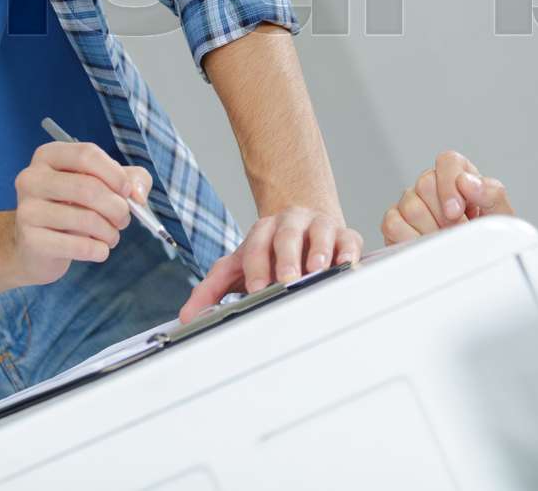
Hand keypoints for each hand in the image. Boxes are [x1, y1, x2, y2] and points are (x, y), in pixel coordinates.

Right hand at [10, 140, 150, 286]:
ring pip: (85, 219)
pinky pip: (78, 246)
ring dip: (110, 232)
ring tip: (111, 236)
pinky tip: (99, 251)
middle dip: (117, 207)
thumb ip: (131, 179)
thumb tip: (138, 195)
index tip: (128, 191)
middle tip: (124, 220)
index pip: (86, 154)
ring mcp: (27, 210)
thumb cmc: (72, 208)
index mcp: (48, 156)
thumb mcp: (103, 184)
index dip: (115, 173)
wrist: (37, 248)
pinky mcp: (30, 240)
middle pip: (88, 187)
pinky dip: (99, 251)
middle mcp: (31, 178)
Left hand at [178, 207, 361, 322]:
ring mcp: (319, 226)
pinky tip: (345, 264)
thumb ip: (212, 290)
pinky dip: (348, 252)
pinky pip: (349, 240)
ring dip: (319, 252)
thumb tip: (188, 316)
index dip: (256, 266)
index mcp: (262, 232)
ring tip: (318, 271)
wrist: (302, 221)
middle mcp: (291, 224)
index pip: (256, 246)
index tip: (256, 288)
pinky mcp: (344, 234)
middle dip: (287, 258)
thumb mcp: (238, 266)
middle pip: (287, 236)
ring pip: (320, 232)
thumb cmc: (270, 251)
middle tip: (287, 281)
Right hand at [380, 151, 513, 245]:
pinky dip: (412, 240)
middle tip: (455, 229)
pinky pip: (393, 224)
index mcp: (459, 177)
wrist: (473, 268)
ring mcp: (411, 203)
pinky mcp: (395, 223)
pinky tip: (426, 245)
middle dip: (443, 214)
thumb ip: (491, 194)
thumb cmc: (486, 241)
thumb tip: (467, 181)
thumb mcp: (500, 217)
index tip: (457, 211)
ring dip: (431, 230)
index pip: (447, 161)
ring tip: (444, 239)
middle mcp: (432, 186)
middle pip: (425, 183)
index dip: (449, 184)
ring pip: (410, 206)